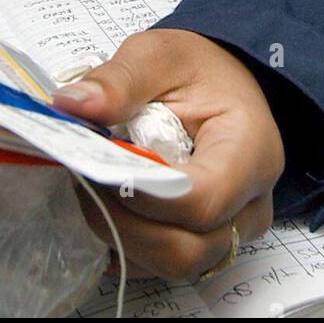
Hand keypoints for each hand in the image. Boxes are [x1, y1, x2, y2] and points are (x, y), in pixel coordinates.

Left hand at [52, 28, 284, 280]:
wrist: (220, 86)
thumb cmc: (197, 71)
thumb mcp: (157, 55)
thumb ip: (118, 80)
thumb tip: (72, 104)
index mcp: (250, 150)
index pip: (200, 201)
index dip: (141, 196)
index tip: (96, 169)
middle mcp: (252, 203)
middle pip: (188, 249)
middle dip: (125, 225)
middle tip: (85, 182)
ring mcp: (234, 231)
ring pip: (175, 266)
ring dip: (122, 236)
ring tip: (96, 187)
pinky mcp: (210, 245)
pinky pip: (165, 267)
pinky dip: (128, 244)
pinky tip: (110, 204)